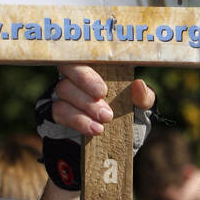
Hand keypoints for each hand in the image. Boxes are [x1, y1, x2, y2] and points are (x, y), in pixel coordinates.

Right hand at [36, 67, 155, 190]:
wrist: (112, 146)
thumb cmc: (127, 116)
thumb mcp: (140, 108)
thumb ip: (143, 97)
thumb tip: (139, 85)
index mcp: (98, 66)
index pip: (86, 53)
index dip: (90, 68)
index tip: (103, 90)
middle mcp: (77, 73)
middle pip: (69, 67)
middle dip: (86, 85)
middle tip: (106, 111)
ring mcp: (64, 91)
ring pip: (64, 90)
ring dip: (83, 108)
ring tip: (103, 123)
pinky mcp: (55, 110)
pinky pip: (59, 111)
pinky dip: (77, 121)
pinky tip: (93, 130)